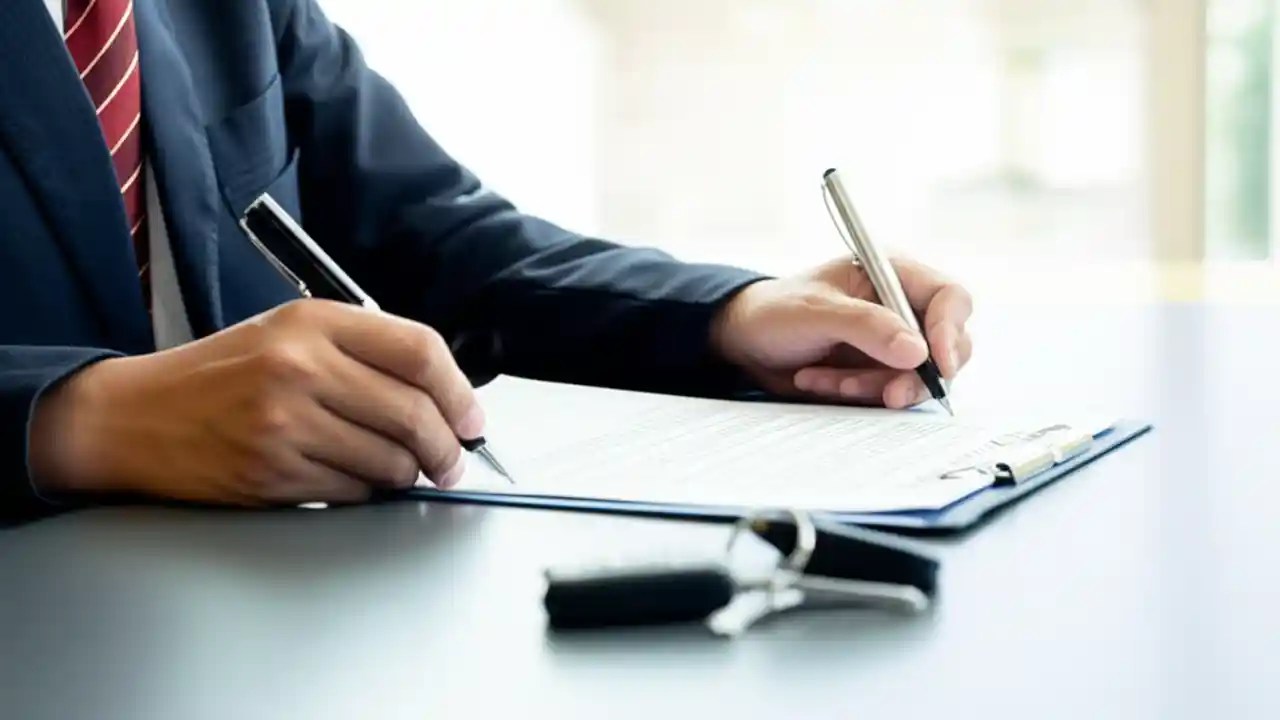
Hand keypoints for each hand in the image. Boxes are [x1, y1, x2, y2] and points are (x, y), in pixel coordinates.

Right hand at [29, 300, 483, 505]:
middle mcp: (302, 367)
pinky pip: (353, 492)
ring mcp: (286, 422)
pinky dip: (364, 492)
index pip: (420, 350)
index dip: (461, 391)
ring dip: (406, 474)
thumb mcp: (289, 334)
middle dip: (448, 447)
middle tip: (453, 460)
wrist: (134, 416)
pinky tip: (347, 478)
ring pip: (390, 461)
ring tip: (396, 468)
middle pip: (415, 412)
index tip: (472, 417)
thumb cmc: (218, 375)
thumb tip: (444, 397)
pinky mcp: (274, 473)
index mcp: (314, 322)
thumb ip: (363, 353)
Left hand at [710, 257, 972, 408]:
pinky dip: (860, 394)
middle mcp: (901, 306)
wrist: (745, 342)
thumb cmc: (775, 312)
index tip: (936, 363)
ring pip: (920, 375)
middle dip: (918, 373)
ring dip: (878, 387)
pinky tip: (821, 381)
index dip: (949, 331)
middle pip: (947, 343)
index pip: (949, 298)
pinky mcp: (879, 370)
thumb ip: (866, 327)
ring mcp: (893, 341)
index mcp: (893, 274)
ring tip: (830, 381)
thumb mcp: (817, 313)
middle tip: (889, 394)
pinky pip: (890, 391)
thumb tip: (918, 352)